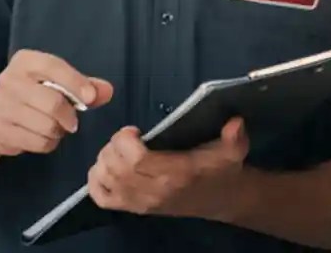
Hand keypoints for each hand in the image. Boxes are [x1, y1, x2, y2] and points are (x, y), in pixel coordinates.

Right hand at [0, 49, 113, 155]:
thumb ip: (84, 86)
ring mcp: (0, 106)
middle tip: (72, 121)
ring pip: (47, 126)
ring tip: (53, 127)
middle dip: (69, 116)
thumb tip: (107, 90)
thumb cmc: (33, 94)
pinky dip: (48, 143)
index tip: (90, 98)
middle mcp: (9, 80)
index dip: (75, 82)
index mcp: (25, 62)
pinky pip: (38, 142)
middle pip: (52, 103)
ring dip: (58, 131)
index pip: (52, 67)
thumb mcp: (56, 83)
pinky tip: (41, 136)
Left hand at [89, 117, 248, 218]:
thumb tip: (235, 122)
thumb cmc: (221, 170)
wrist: (220, 198)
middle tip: (125, 138)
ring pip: (106, 181)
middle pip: (116, 169)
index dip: (125, 141)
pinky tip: (107, 167)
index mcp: (175, 175)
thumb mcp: (233, 152)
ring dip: (104, 159)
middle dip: (113, 146)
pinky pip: (102, 199)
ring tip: (118, 149)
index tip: (134, 130)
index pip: (136, 162)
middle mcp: (154, 192)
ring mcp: (142, 203)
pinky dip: (96, 181)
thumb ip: (233, 137)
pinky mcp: (134, 208)